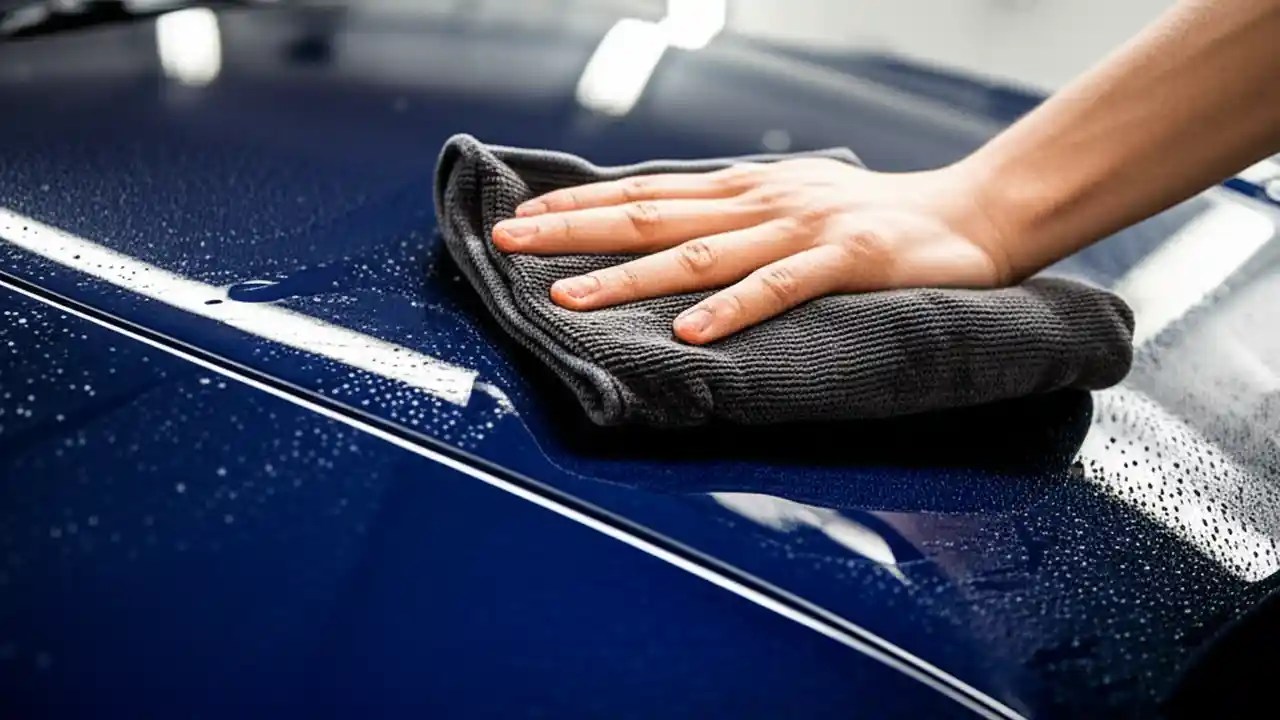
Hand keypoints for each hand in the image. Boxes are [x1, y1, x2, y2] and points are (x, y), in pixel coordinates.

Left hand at [492, 158, 1011, 343]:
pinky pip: (779, 288)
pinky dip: (731, 309)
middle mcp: (761, 201)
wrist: (973, 213)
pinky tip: (688, 332)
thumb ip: (735, 218)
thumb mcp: (793, 204)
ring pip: (699, 253)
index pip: (646, 193)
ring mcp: (801, 228)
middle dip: (574, 230)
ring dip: (630, 277)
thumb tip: (668, 237)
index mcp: (746, 189)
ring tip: (570, 297)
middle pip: (651, 214)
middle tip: (509, 243)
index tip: (521, 218)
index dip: (580, 205)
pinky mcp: (847, 260)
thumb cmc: (877, 220)